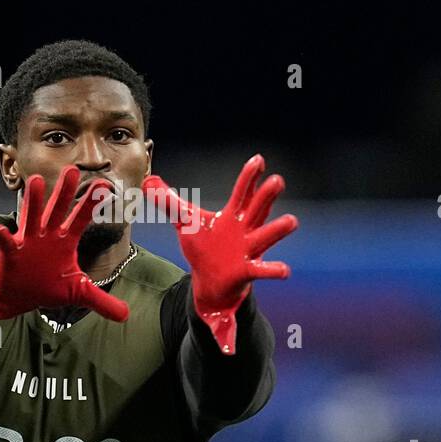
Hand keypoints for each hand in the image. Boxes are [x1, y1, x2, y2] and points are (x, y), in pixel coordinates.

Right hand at [0, 165, 129, 321]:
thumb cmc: (45, 287)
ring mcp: (28, 242)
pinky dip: (3, 237)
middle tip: (71, 170)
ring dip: (34, 201)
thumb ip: (101, 301)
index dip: (91, 203)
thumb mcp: (77, 293)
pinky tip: (2, 230)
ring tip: (36, 181)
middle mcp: (47, 235)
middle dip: (64, 192)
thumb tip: (126, 315)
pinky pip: (7, 243)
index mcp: (65, 240)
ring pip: (32, 217)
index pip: (81, 218)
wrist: (17, 296)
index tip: (103, 186)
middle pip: (57, 209)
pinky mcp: (11, 254)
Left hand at [143, 154, 296, 353]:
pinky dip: (271, 273)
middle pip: (259, 210)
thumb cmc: (204, 246)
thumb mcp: (185, 222)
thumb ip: (169, 202)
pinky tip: (284, 274)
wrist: (208, 282)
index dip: (249, 176)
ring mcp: (249, 254)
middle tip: (277, 180)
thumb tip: (149, 181)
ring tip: (291, 231)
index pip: (242, 193)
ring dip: (277, 237)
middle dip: (267, 197)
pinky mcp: (245, 275)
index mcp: (233, 218)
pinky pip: (258, 276)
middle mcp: (246, 232)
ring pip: (266, 243)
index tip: (258, 159)